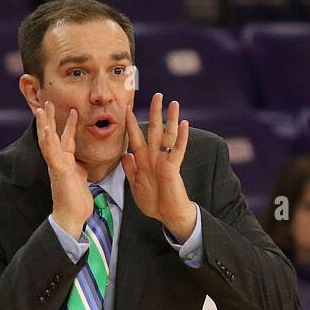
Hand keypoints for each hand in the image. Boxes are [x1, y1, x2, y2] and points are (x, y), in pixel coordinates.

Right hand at [35, 101, 92, 237]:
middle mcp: (58, 162)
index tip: (72, 111)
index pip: (65, 140)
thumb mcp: (81, 180)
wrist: (72, 216)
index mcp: (65, 163)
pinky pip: (51, 152)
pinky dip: (48, 140)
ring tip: (41, 109)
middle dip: (50, 119)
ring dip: (44, 124)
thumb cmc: (76, 201)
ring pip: (48, 141)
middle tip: (47, 102)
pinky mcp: (58, 170)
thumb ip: (80, 170)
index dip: (68, 125)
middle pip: (52, 136)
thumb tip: (82, 167)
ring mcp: (56, 165)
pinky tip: (46, 129)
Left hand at [122, 92, 193, 239]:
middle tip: (157, 95)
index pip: (135, 137)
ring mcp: (164, 161)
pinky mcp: (173, 168)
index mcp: (142, 160)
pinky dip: (182, 137)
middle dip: (154, 112)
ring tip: (174, 103)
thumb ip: (130, 170)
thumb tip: (124, 155)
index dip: (130, 122)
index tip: (126, 107)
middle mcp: (153, 157)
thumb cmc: (154, 202)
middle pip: (153, 130)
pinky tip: (185, 124)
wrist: (167, 215)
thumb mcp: (135, 186)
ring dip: (171, 119)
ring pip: (168, 136)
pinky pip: (178, 150)